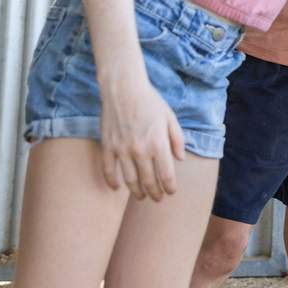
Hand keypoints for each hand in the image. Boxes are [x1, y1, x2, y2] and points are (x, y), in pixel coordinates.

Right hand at [98, 66, 185, 200]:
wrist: (124, 88)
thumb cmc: (150, 102)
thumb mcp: (170, 118)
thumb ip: (177, 140)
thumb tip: (180, 160)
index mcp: (158, 143)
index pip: (166, 174)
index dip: (169, 187)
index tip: (171, 192)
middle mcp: (140, 150)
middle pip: (148, 181)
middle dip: (155, 193)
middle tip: (158, 199)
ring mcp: (122, 149)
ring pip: (129, 179)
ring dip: (136, 192)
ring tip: (141, 197)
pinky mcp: (108, 146)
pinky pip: (108, 169)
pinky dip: (112, 181)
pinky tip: (117, 188)